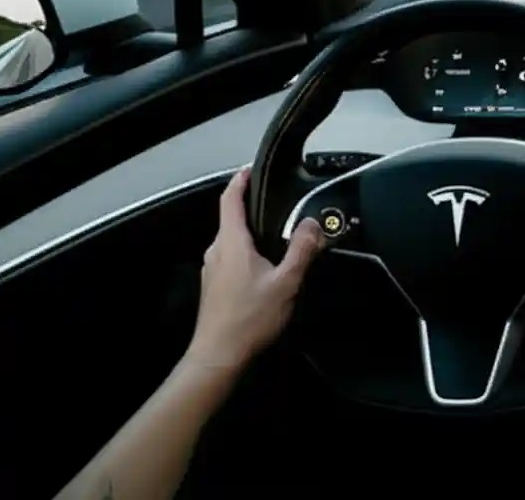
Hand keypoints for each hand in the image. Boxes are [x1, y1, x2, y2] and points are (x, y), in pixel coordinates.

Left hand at [185, 168, 323, 371]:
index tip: (251, 169)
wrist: (218, 354)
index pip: (230, 199)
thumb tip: (313, 223)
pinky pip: (231, 258)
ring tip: (278, 240)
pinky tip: (266, 269)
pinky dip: (247, 254)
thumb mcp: (285, 282)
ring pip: (233, 241)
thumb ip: (301, 250)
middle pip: (232, 219)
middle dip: (253, 210)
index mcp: (231, 242)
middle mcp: (216, 251)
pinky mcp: (213, 285)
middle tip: (279, 208)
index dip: (240, 180)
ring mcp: (212, 269)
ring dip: (252, 235)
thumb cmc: (249, 318)